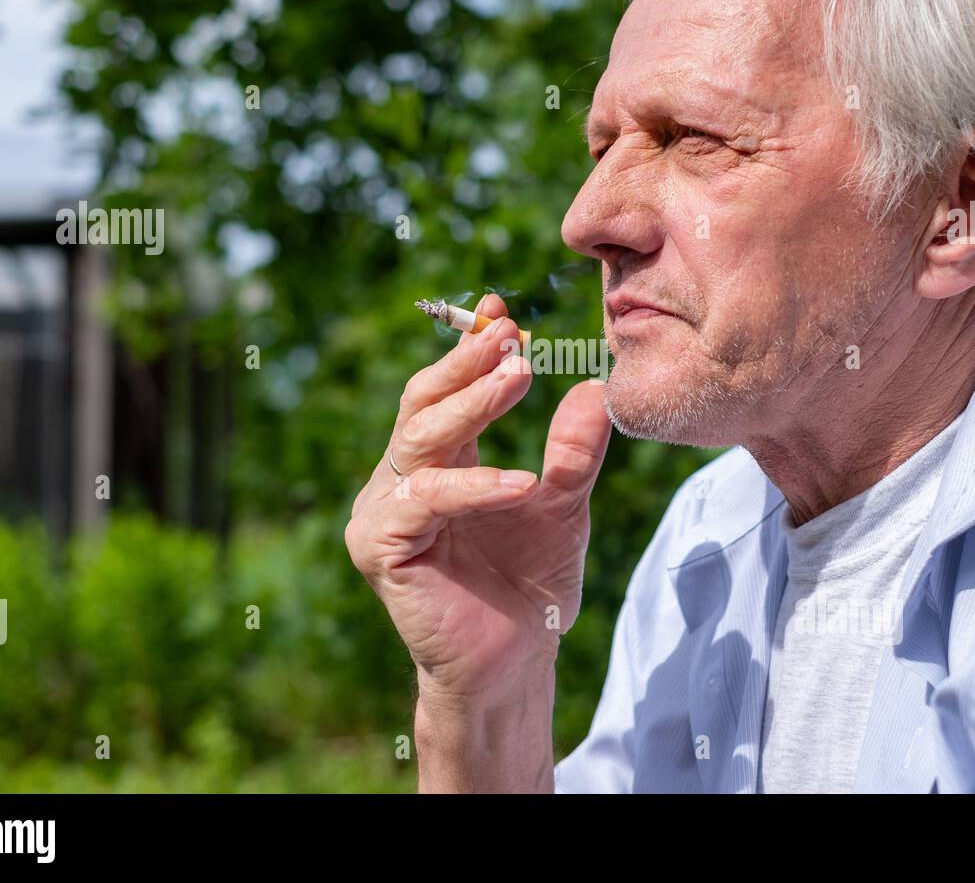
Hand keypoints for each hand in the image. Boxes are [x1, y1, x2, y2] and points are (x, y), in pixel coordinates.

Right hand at [344, 293, 612, 705]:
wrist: (514, 662)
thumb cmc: (529, 584)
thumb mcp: (564, 507)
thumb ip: (573, 452)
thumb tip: (594, 388)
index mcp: (440, 461)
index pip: (447, 390)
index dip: (470, 349)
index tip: (504, 310)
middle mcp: (404, 478)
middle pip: (422, 401)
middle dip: (466, 363)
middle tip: (509, 333)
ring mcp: (385, 511)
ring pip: (419, 438)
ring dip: (471, 405)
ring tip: (519, 376)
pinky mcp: (380, 547)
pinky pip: (425, 501)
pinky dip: (473, 487)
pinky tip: (521, 483)